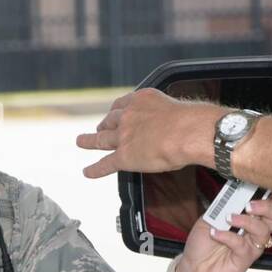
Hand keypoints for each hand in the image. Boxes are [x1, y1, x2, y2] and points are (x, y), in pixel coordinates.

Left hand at [77, 89, 221, 178]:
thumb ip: (166, 116)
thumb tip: (175, 127)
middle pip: (110, 120)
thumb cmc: (190, 121)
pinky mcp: (124, 156)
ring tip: (81, 142)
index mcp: (141, 100)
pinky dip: (95, 169)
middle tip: (100, 129)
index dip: (116, 111)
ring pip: (101, 139)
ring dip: (89, 141)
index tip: (113, 114)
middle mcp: (129, 116)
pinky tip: (87, 172)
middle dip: (104, 125)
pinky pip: (105, 163)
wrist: (188, 132)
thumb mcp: (174, 108)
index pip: (122, 104)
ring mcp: (124, 136)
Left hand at [176, 196, 271, 271]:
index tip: (265, 183)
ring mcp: (251, 246)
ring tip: (229, 218)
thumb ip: (222, 206)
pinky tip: (214, 233)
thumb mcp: (210, 218)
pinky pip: (242, 246)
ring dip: (247, 221)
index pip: (270, 204)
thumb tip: (232, 192)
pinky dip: (228, 236)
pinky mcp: (244, 260)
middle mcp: (254, 231)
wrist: (192, 269)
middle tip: (249, 205)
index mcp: (249, 218)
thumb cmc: (203, 244)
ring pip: (263, 231)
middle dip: (267, 206)